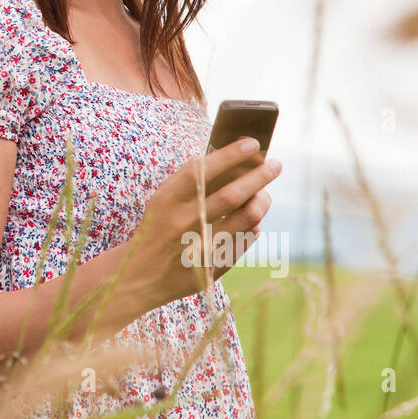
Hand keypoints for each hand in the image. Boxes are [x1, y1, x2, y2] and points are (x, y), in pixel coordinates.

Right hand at [129, 137, 280, 307]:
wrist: (142, 274)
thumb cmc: (157, 228)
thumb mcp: (163, 200)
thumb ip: (189, 181)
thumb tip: (229, 158)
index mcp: (167, 202)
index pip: (201, 171)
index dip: (229, 155)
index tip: (252, 143)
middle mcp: (184, 223)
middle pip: (232, 195)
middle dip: (259, 176)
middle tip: (275, 164)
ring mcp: (201, 247)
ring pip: (248, 217)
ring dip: (262, 200)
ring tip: (264, 192)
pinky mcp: (215, 266)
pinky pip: (247, 238)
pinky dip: (253, 224)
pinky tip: (251, 219)